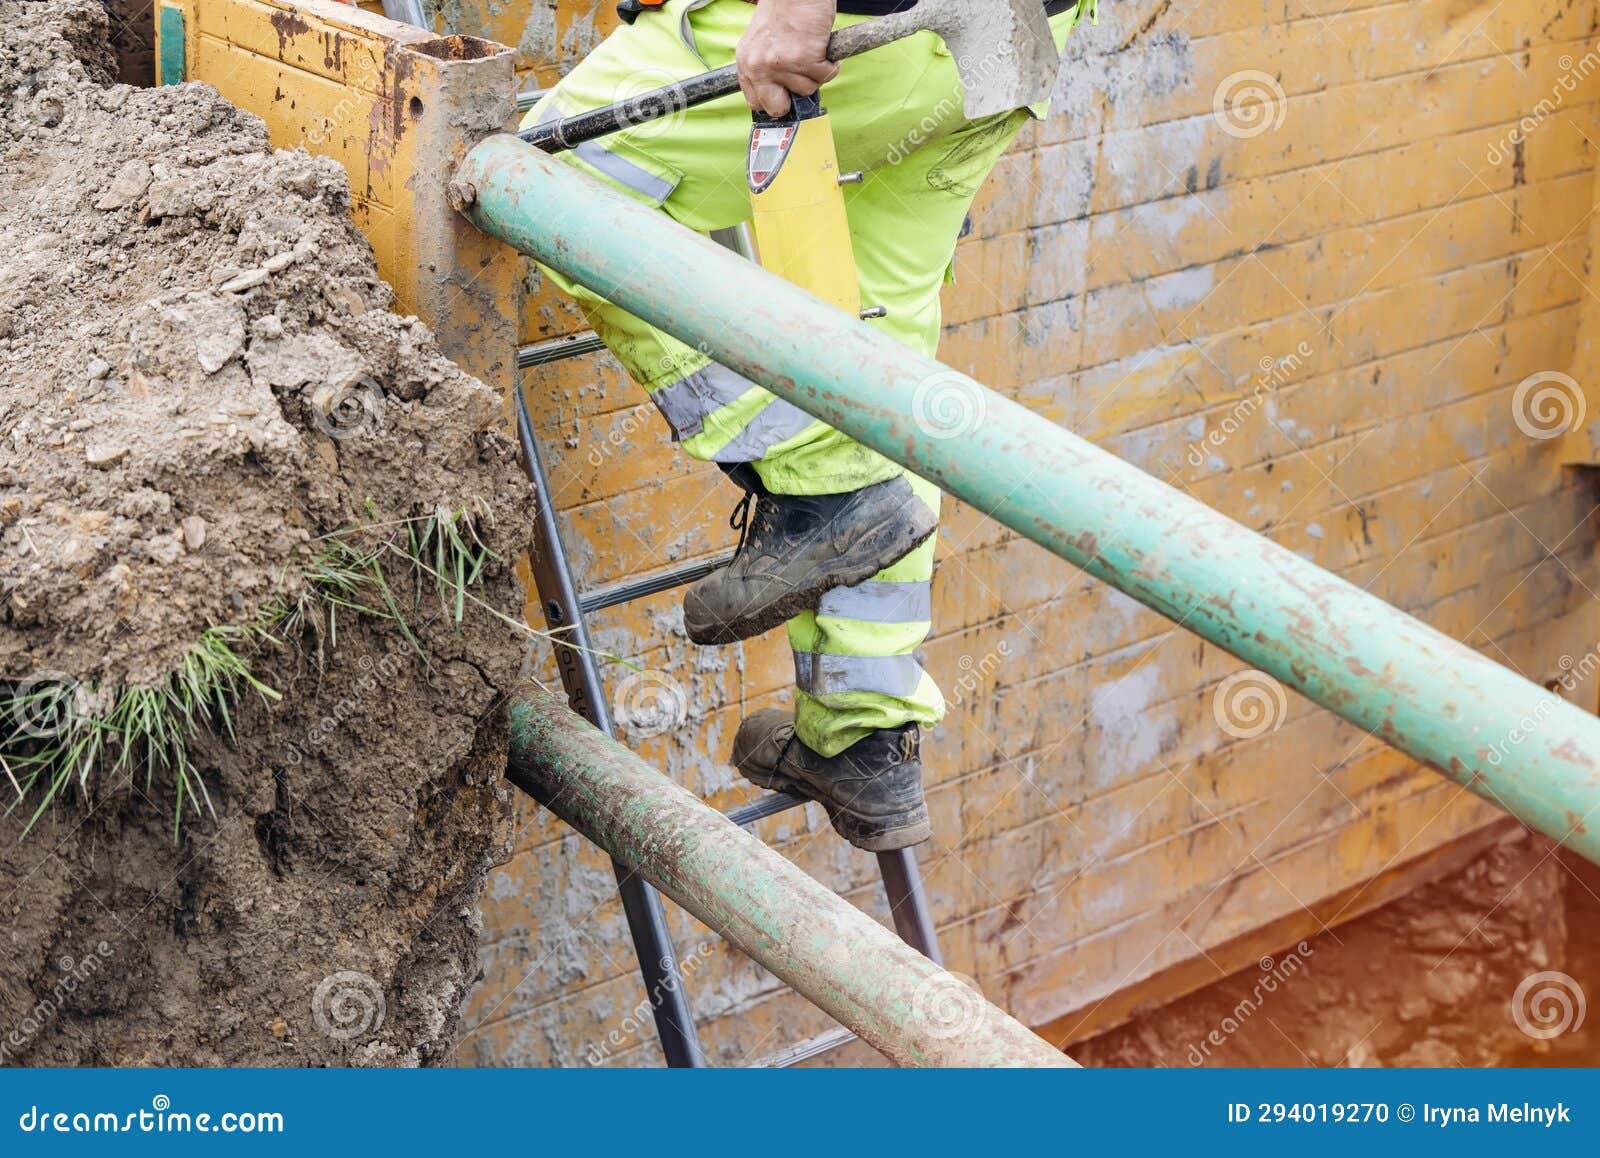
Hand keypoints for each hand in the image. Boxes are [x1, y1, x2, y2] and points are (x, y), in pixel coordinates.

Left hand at [735, 0, 839, 116]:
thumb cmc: (784, 9)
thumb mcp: (761, 41)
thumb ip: (764, 67)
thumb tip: (781, 94)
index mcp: (746, 63)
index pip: (756, 102)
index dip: (774, 100)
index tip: (786, 95)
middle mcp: (760, 67)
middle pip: (777, 108)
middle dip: (793, 98)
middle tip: (802, 78)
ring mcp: (782, 65)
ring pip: (807, 90)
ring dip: (815, 73)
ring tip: (811, 49)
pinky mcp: (805, 59)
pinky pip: (825, 76)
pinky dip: (830, 64)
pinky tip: (822, 47)